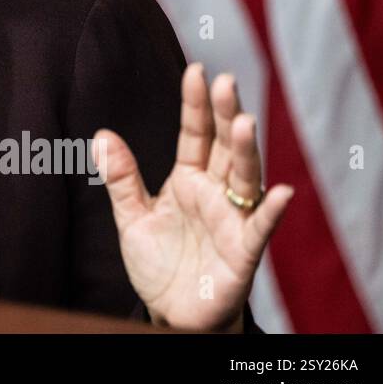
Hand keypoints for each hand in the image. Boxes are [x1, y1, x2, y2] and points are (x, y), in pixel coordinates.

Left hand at [94, 63, 293, 331]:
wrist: (172, 312)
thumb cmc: (159, 262)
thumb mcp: (131, 216)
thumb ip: (120, 177)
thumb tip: (101, 134)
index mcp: (189, 179)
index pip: (194, 134)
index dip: (195, 105)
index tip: (196, 71)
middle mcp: (215, 193)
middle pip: (225, 148)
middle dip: (225, 115)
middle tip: (225, 82)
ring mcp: (232, 220)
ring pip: (244, 179)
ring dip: (246, 152)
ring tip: (244, 122)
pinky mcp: (243, 253)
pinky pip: (259, 229)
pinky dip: (270, 211)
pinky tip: (281, 192)